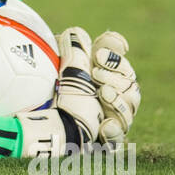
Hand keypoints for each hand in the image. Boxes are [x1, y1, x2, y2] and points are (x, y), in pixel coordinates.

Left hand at [54, 26, 140, 144]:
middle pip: (132, 87)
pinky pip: (120, 137)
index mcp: (107, 82)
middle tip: (95, 73)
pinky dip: (115, 129)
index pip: (123, 69)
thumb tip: (79, 32)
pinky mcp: (106, 142)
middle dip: (116, 76)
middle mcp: (113, 102)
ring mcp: (112, 122)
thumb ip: (74, 50)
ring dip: (118, 99)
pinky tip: (105, 124)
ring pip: (130, 110)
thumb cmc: (54, 96)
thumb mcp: (64, 71)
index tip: (98, 54)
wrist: (42, 125)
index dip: (115, 60)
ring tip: (103, 92)